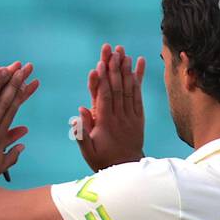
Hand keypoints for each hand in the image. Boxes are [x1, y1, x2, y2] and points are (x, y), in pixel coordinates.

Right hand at [76, 44, 144, 170]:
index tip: (101, 63)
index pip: (104, 97)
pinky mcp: (139, 117)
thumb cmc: (102, 160)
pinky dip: (138, 79)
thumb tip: (80, 109)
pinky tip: (139, 63)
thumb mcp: (87, 150)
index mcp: (105, 123)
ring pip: (128, 89)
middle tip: (112, 50)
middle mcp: (119, 116)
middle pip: (116, 88)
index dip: (103, 79)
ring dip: (125, 69)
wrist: (126, 170)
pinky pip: (138, 95)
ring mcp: (130, 116)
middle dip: (114, 68)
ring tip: (123, 52)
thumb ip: (82, 132)